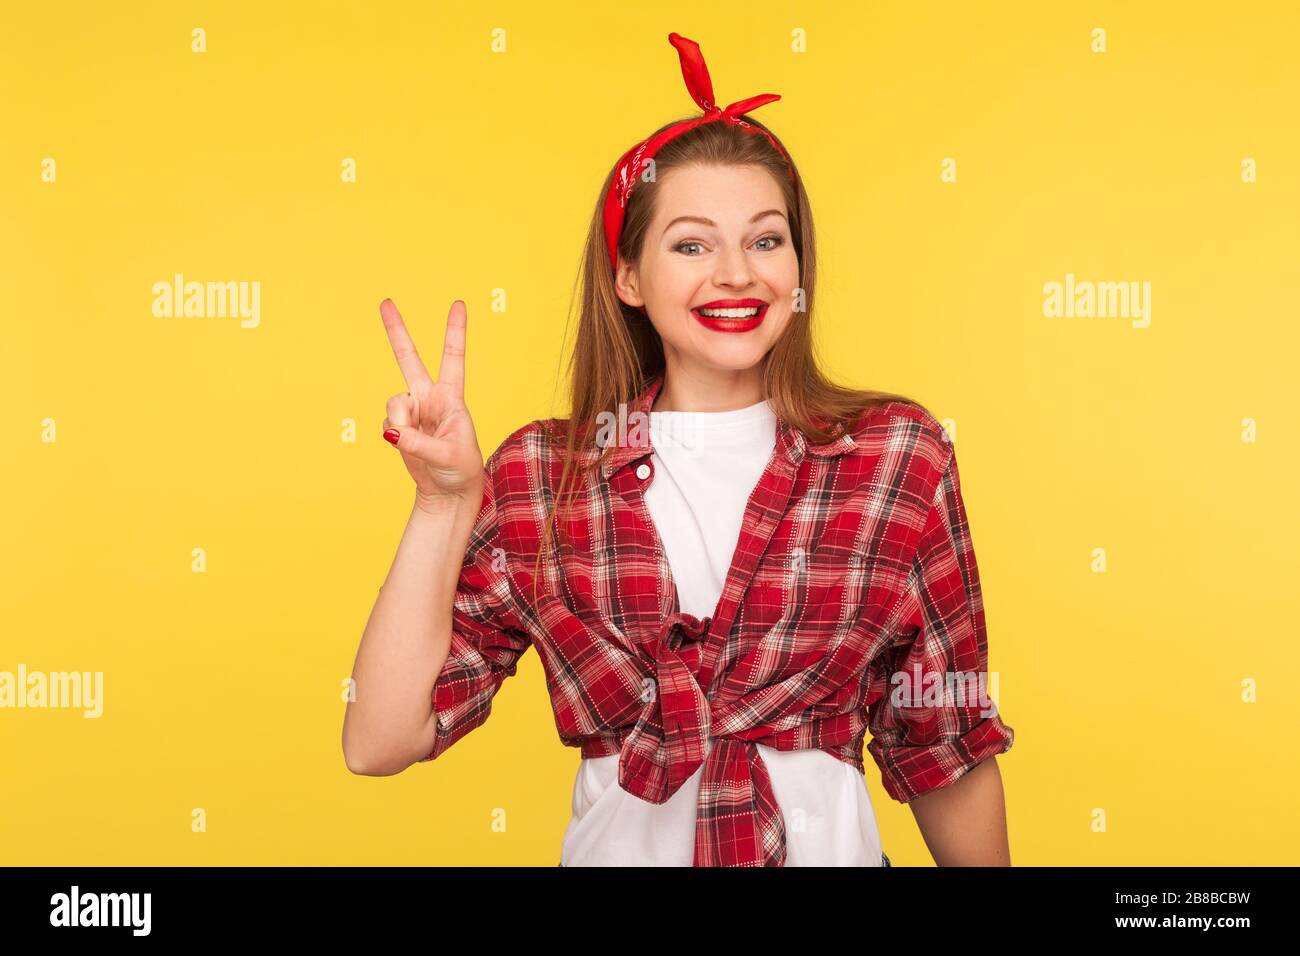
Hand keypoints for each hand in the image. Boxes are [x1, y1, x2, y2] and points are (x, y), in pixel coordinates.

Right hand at [378, 298, 483, 511]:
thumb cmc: (460, 470)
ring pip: (394, 402)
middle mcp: (430, 398)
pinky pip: (387, 423)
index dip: (455, 331)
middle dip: (396, 331)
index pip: (454, 358)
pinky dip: (395, 436)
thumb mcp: (448, 456)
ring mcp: (413, 411)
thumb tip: (391, 431)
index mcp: (452, 398)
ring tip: (416, 441)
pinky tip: (407, 445)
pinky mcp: (399, 426)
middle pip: (409, 359)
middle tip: (385, 302)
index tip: (458, 304)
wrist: (448, 491)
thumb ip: (418, 443)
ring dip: (400, 422)